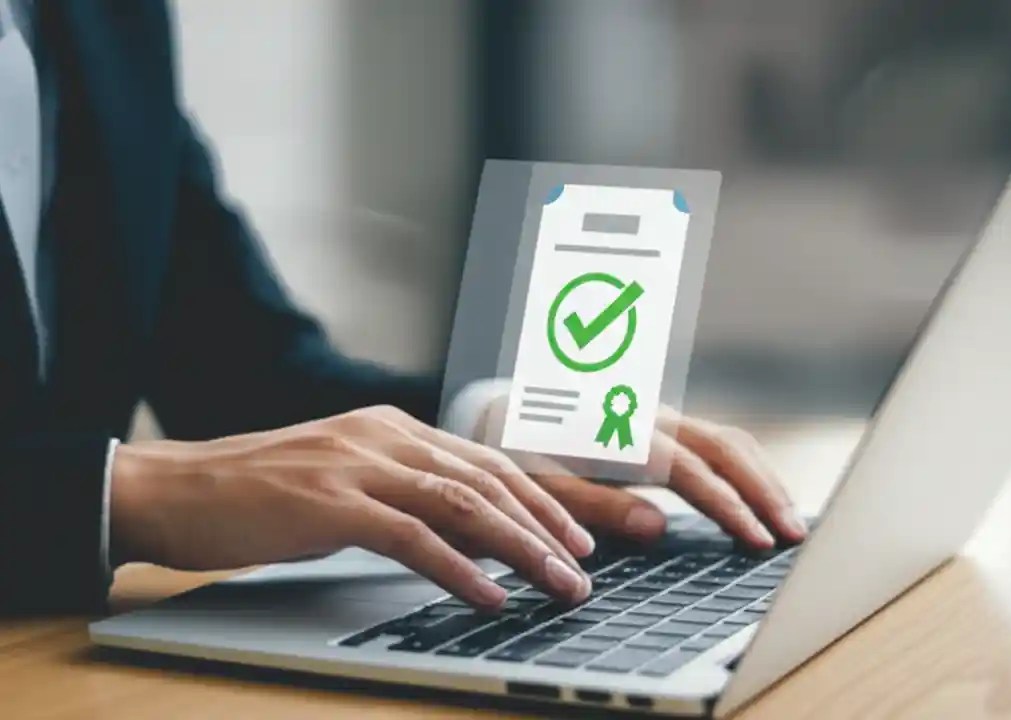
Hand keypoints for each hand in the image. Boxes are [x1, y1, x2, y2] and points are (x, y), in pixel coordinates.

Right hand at [109, 406, 595, 609]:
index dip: (541, 499)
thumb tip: (468, 533)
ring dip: (520, 549)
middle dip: (547, 527)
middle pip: (489, 481)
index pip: (487, 462)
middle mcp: (386, 436)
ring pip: (464, 506)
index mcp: (395, 428)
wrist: (178, 489)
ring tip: (558, 585)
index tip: (579, 535)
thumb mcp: (348, 482)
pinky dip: (458, 569)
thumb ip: (405, 495)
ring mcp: (360, 465)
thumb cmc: (262, 494)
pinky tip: (488, 596)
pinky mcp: (331, 503)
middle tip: (585, 568)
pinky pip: (412, 537)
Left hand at [534, 411, 808, 548]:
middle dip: (764, 491)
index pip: (691, 470)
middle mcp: (650, 419)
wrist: (505, 411)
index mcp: (620, 433)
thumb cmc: (520, 454)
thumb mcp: (542, 484)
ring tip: (792, 523)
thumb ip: (595, 504)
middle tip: (794, 535)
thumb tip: (657, 526)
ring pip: (730, 441)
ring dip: (765, 480)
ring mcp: (663, 419)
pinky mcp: (668, 428)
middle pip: (725, 447)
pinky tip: (766, 499)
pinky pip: (721, 443)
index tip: (758, 540)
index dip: (729, 506)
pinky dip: (751, 470)